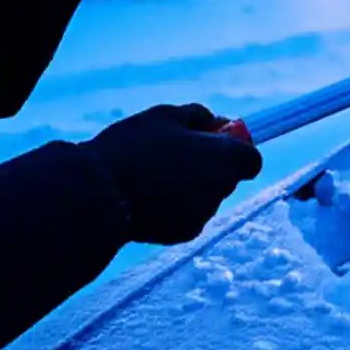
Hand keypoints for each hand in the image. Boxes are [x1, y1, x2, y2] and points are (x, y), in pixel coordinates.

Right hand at [80, 104, 261, 244]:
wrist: (98, 195)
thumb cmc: (133, 148)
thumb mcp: (166, 115)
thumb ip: (199, 116)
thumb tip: (217, 122)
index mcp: (224, 159)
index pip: (251, 158)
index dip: (234, 147)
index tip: (211, 137)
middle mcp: (221, 190)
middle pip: (227, 176)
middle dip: (209, 164)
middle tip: (175, 151)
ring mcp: (203, 215)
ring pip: (206, 194)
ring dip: (190, 184)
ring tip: (152, 173)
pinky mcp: (183, 233)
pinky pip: (187, 212)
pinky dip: (175, 204)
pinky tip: (146, 195)